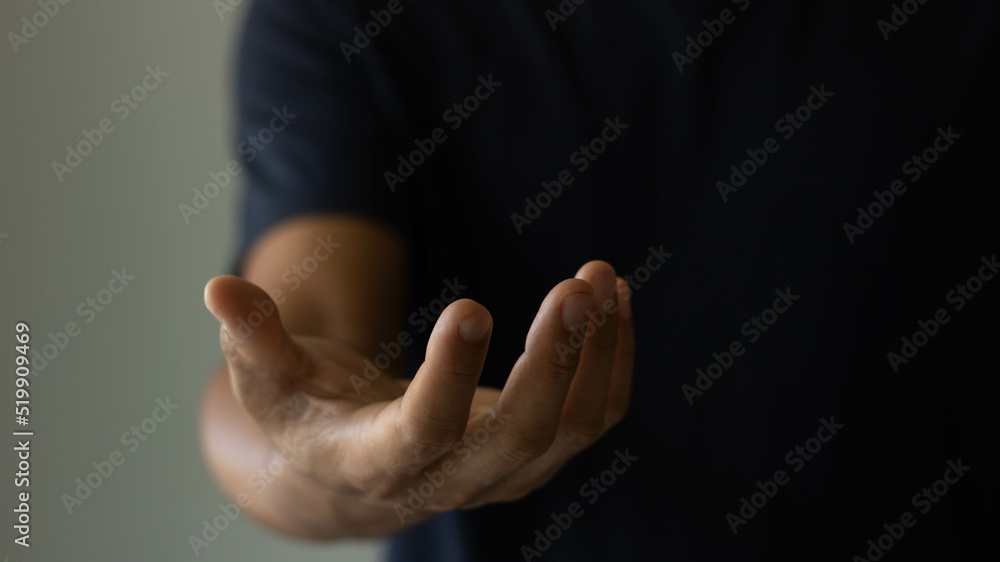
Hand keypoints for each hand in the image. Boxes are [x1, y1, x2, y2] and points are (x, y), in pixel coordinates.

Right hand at [203, 260, 633, 525]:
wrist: (361, 467)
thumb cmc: (311, 417)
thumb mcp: (269, 382)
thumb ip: (251, 339)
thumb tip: (217, 288)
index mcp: (381, 461)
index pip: (424, 430)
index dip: (450, 376)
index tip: (472, 303)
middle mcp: (454, 479)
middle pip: (520, 434)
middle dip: (552, 361)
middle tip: (574, 288)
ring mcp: (506, 471)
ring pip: (574, 428)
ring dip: (597, 353)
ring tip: (603, 279)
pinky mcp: (539, 451)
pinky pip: (596, 416)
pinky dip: (613, 360)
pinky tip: (614, 299)